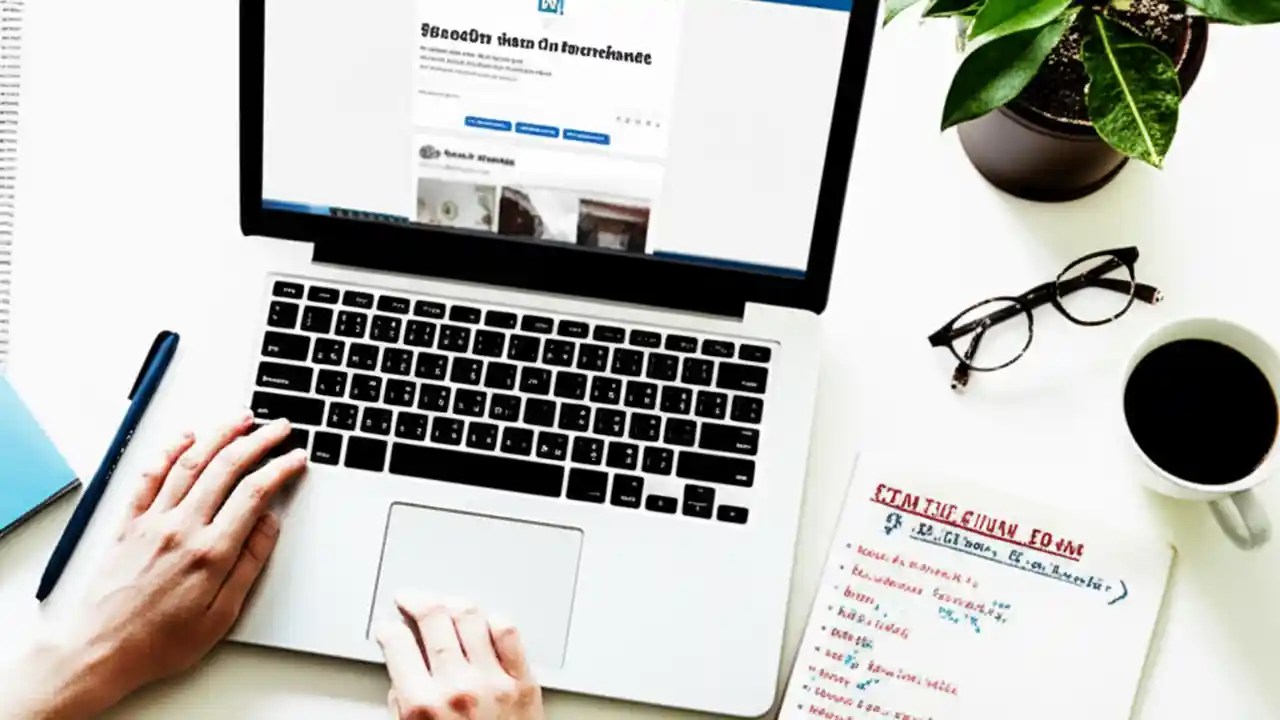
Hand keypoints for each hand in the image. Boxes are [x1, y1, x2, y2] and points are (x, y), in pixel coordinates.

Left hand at [1, 414, 306, 718]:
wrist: (100, 651)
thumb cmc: (159, 642)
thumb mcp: (221, 616)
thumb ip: (249, 565)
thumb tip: (268, 526)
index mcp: (210, 552)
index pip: (254, 493)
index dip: (280, 469)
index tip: (296, 459)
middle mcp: (181, 528)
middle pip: (226, 467)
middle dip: (258, 440)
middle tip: (279, 428)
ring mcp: (152, 521)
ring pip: (190, 462)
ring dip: (219, 434)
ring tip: (241, 420)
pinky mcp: (129, 523)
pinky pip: (150, 476)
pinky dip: (169, 450)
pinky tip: (186, 437)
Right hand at [375, 595, 545, 719]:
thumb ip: (405, 707)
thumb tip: (402, 677)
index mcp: (424, 706)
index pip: (398, 644)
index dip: (388, 628)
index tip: (387, 626)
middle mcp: (458, 688)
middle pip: (433, 619)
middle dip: (416, 601)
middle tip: (410, 599)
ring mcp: (494, 681)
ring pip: (470, 616)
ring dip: (452, 604)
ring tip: (444, 605)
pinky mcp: (523, 682)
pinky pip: (509, 633)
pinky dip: (494, 620)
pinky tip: (484, 621)